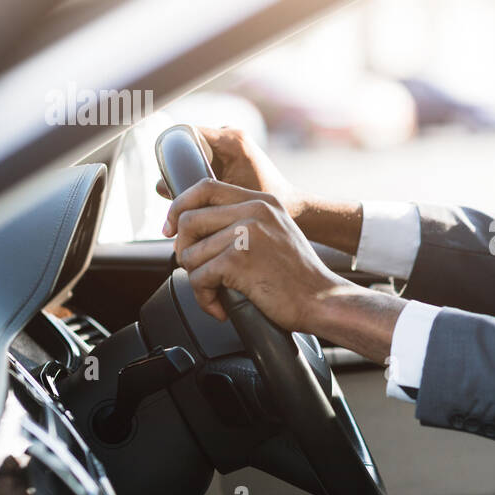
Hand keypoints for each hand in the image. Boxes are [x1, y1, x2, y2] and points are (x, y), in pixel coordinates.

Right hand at [156, 125, 303, 221]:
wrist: (291, 207)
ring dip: (186, 174)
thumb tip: (159, 187)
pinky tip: (198, 197)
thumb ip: (193, 192)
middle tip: (174, 192)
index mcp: (231, 139)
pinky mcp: (229, 154)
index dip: (170, 151)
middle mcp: (229, 135)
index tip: (167, 178)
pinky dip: (196, 176)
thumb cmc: (263, 203)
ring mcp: (229, 143)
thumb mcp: (224, 197)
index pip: (185, 132)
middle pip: (187, 144)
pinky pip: (202, 160)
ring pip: (193, 154)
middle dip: (176, 168)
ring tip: (187, 197)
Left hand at [165, 180, 404, 361]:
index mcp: (261, 201)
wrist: (323, 300)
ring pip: (190, 253)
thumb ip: (245, 221)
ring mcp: (246, 234)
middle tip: (197, 270)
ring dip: (197, 280)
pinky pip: (199, 278)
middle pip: (189, 220)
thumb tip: (197, 227)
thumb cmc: (299, 276)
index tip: (172, 228)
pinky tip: (221, 306)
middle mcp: (254, 212)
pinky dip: (205, 298)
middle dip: (184, 249)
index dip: (180, 206)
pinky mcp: (238, 260)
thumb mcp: (276, 232)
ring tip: (217, 293)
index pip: (205, 187)